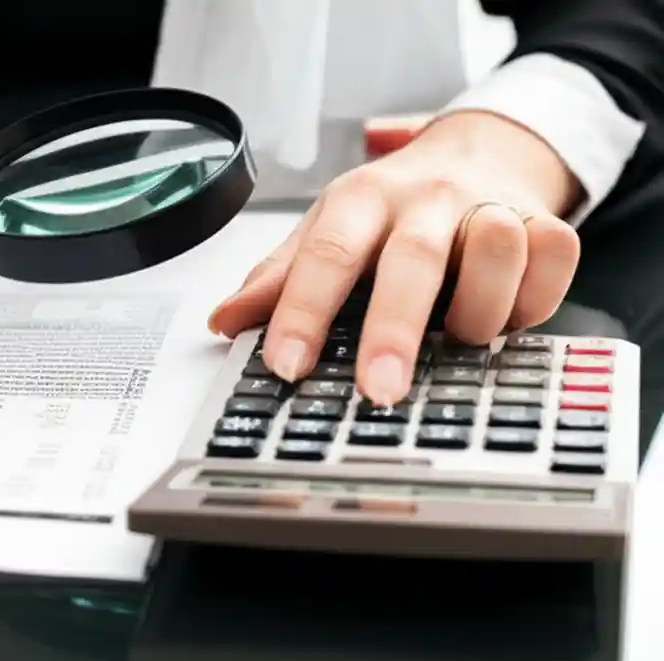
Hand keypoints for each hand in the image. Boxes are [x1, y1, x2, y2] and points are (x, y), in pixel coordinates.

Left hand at [208, 111, 582, 404]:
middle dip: (394, 330)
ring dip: (478, 311)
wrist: (478, 148)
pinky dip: (536, 297)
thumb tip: (224, 321)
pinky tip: (508, 311)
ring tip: (458, 332)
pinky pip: (556, 258)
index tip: (286, 365)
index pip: (326, 254)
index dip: (303, 311)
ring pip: (496, 251)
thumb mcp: (327, 227)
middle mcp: (425, 200)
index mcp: (361, 201)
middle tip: (378, 391)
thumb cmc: (393, 205)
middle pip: (412, 260)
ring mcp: (489, 205)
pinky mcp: (546, 222)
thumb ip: (279, 278)